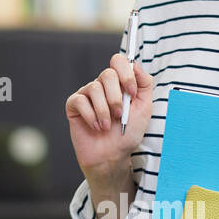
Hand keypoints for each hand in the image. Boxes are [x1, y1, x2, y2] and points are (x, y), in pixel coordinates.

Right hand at [66, 54, 152, 183]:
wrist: (112, 156)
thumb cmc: (128, 134)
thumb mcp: (144, 108)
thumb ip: (144, 84)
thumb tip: (135, 64)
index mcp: (119, 84)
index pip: (119, 62)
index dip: (126, 74)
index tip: (131, 94)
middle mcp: (102, 86)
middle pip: (107, 74)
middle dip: (115, 97)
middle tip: (120, 115)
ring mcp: (87, 94)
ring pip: (94, 88)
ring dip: (104, 111)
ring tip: (107, 126)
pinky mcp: (74, 105)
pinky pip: (80, 101)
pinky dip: (91, 116)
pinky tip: (96, 127)